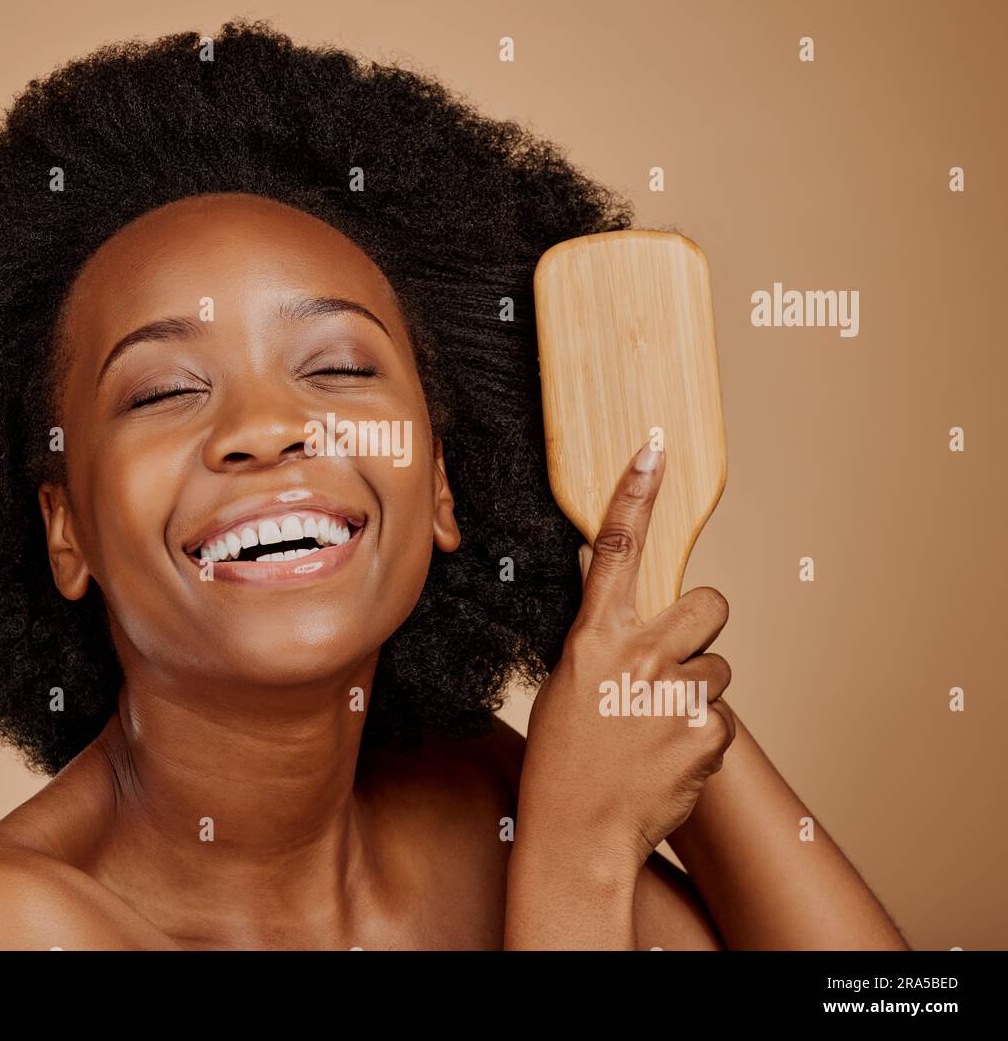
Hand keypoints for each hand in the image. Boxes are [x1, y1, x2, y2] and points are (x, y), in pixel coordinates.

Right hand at [516, 440, 736, 872]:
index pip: (617, 550)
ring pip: (718, 669)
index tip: (653, 452)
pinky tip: (667, 758)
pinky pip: (721, 719)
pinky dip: (700, 737)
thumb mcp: (567, 683)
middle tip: (676, 659)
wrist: (577, 831)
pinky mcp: (709, 734)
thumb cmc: (562, 757)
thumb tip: (631, 617)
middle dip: (703, 626)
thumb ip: (604, 643)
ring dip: (696, 693)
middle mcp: (640, 654)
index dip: (635, 495)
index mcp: (594, 637)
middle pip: (711, 602)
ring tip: (655, 729)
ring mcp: (678, 693)